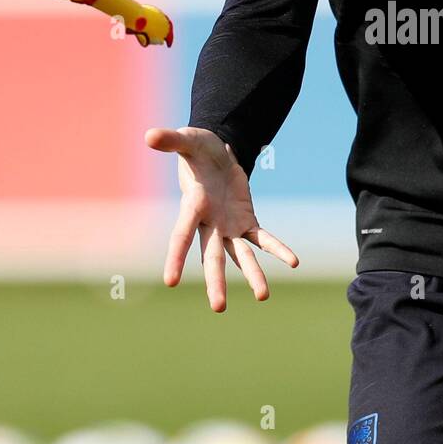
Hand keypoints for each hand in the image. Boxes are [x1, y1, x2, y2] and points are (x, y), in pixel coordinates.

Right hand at [144, 126, 297, 310]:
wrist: (215, 152)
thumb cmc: (197, 146)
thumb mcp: (187, 140)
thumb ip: (171, 140)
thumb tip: (149, 135)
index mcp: (192, 206)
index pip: (181, 235)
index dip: (176, 256)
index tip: (170, 281)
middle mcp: (208, 223)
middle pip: (211, 256)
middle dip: (215, 281)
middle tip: (219, 308)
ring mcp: (227, 226)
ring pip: (239, 255)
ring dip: (251, 274)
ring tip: (264, 296)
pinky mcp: (245, 221)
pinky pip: (262, 238)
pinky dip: (276, 249)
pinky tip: (293, 262)